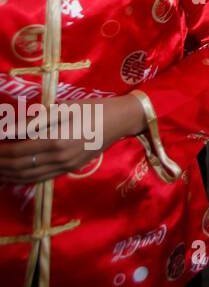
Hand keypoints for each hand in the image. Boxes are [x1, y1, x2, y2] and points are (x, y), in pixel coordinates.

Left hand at [0, 96, 142, 183]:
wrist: (119, 120)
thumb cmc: (91, 108)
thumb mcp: (62, 109)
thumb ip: (34, 121)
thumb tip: (10, 130)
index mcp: (55, 139)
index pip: (17, 150)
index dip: (1, 149)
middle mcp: (58, 157)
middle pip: (20, 165)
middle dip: (1, 164)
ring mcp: (65, 165)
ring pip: (28, 175)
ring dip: (9, 174)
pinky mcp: (70, 168)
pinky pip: (42, 177)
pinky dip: (24, 178)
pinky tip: (15, 176)